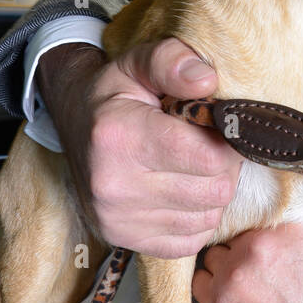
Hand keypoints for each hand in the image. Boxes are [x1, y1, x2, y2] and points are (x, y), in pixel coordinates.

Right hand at [37, 38, 243, 258]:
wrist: (73, 122)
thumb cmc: (114, 92)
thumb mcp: (139, 62)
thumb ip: (174, 61)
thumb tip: (207, 81)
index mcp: (120, 137)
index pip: (209, 156)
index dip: (228, 140)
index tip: (218, 126)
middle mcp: (113, 186)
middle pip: (215, 190)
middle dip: (225, 165)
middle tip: (209, 144)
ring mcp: (117, 220)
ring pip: (209, 217)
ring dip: (213, 191)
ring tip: (194, 165)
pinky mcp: (125, 241)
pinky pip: (192, 241)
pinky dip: (198, 217)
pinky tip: (183, 190)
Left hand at [193, 223, 302, 302]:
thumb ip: (297, 233)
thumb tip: (277, 231)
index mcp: (287, 223)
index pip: (255, 215)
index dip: (258, 234)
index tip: (263, 248)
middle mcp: (259, 242)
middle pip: (232, 236)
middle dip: (242, 252)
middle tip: (257, 271)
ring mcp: (237, 272)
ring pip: (213, 258)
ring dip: (224, 269)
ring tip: (244, 288)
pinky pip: (200, 284)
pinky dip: (211, 289)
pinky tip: (231, 300)